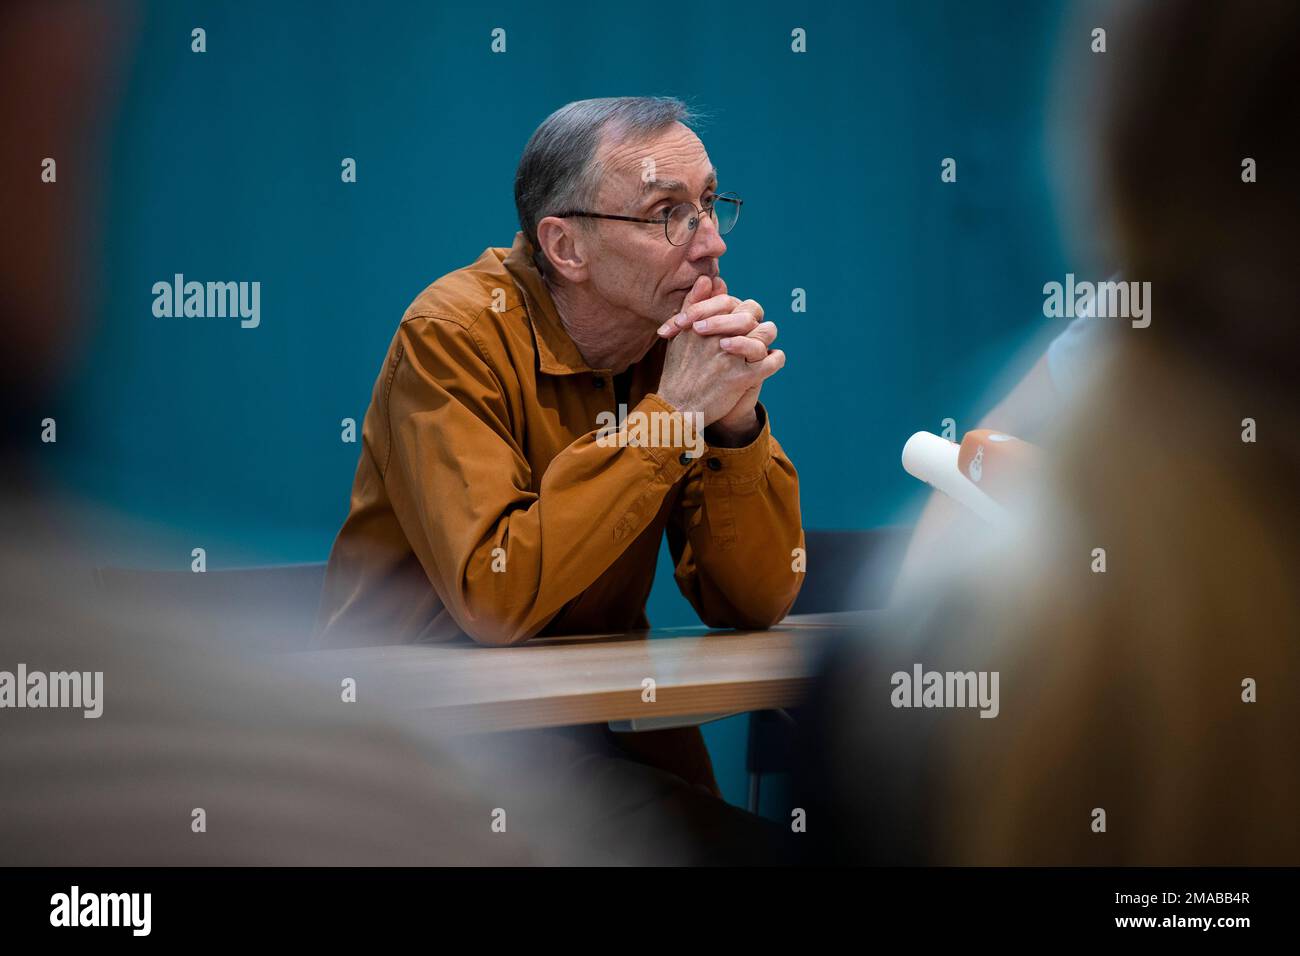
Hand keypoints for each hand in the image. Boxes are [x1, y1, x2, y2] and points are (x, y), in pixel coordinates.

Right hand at [655, 275, 784, 428]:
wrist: (676, 407)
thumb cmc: (678, 371)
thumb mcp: (680, 334)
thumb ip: (693, 304)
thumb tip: (709, 279)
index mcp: (704, 325)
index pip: (731, 302)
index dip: (737, 308)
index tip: (738, 317)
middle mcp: (718, 337)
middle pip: (751, 314)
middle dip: (755, 320)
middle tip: (753, 329)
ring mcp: (731, 358)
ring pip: (764, 334)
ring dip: (766, 337)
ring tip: (763, 344)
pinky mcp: (742, 378)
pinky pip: (771, 362)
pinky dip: (776, 359)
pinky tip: (772, 359)